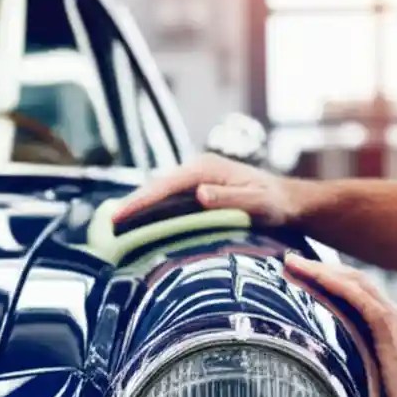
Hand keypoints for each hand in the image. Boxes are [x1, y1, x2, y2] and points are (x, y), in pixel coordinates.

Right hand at [112, 153, 302, 226]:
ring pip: (159, 194)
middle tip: (105, 224)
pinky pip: (169, 202)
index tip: (119, 215)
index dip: (140, 201)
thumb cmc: (277, 203)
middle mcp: (197, 171)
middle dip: (131, 204)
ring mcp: (196, 181)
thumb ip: (231, 197)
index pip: (165, 185)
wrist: (290, 202)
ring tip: (112, 227)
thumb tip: (199, 194)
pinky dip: (152, 213)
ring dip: (138, 209)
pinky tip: (138, 227)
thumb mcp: (258, 202)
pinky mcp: (197, 194)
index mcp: (206, 169)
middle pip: (156, 188)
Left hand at [283, 252, 396, 396]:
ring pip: (355, 283)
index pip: (359, 292)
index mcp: (393, 327)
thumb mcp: (373, 379)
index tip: (301, 274)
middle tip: (291, 261)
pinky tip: (315, 277)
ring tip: (293, 264)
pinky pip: (359, 299)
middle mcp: (396, 317)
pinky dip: (335, 283)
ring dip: (322, 271)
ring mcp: (396, 321)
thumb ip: (358, 364)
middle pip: (355, 280)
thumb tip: (328, 368)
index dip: (330, 279)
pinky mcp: (390, 330)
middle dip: (321, 268)